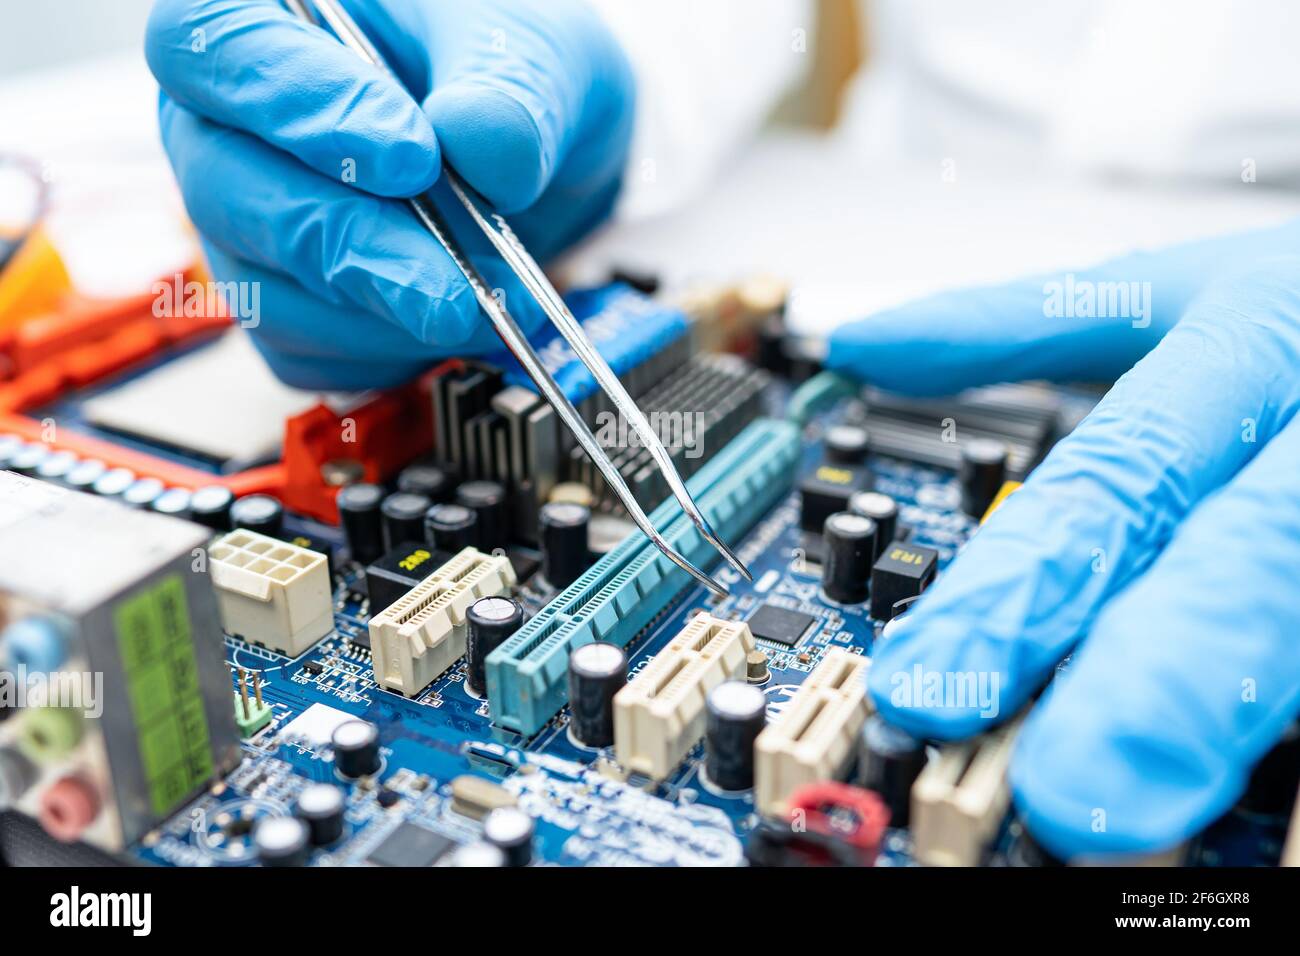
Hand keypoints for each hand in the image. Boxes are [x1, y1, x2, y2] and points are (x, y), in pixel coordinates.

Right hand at [146, 0, 634, 389]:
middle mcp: (231, 121)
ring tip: (474, 308)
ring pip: (259, 287)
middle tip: (443, 285)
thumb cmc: (510, 72)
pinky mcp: (286, 300)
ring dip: (372, 315)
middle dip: (345, 245)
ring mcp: (250, 219)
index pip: (216, 45)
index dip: (296, 108)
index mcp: (266, 20)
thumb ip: (510, 90)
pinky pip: (302, 349)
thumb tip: (483, 148)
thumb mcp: (534, 49)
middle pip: (225, 186)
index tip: (409, 159)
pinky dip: (380, 353)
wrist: (547, 159)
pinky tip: (448, 331)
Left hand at [827, 224, 1299, 859]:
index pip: (1114, 483)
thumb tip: (857, 347)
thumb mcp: (1174, 290)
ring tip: (1135, 808)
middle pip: (1238, 563)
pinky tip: (1237, 799)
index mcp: (1244, 339)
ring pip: (1299, 610)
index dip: (1022, 591)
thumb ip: (1020, 323)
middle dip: (1143, 682)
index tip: (929, 684)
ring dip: (1223, 714)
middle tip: (1058, 787)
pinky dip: (1286, 725)